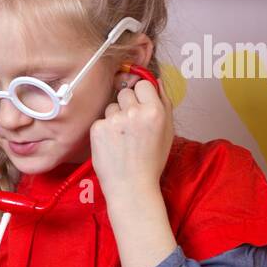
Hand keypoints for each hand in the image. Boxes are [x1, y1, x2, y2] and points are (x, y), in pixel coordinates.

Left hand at [90, 69, 172, 201]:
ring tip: (122, 138)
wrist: (131, 186)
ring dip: (115, 117)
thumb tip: (157, 80)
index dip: (142, 95)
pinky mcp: (97, 128)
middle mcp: (134, 112)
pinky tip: (112, 145)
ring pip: (111, 106)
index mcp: (155, 110)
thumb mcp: (168, 131)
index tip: (142, 106)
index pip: (143, 84)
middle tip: (131, 126)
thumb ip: (164, 102)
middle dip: (127, 104)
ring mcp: (113, 120)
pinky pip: (101, 120)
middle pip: (125, 92)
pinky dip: (104, 130)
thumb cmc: (152, 160)